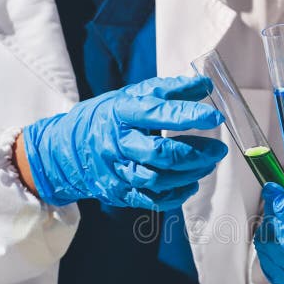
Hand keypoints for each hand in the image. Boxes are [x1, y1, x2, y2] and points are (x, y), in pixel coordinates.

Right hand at [20, 76, 227, 209]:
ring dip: (189, 174)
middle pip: (159, 153)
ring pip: (157, 179)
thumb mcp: (133, 95)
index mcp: (121, 112)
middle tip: (218, 150)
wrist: (66, 147)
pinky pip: (151, 199)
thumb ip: (171, 90)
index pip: (157, 113)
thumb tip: (206, 84)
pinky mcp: (119, 191)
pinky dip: (176, 194)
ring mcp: (116, 170)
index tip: (215, 118)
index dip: (187, 116)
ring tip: (207, 165)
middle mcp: (117, 142)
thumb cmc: (108, 117)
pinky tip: (190, 184)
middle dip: (194, 154)